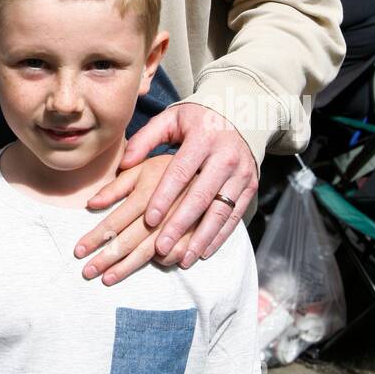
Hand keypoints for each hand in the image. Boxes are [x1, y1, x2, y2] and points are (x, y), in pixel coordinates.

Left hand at [74, 157, 197, 283]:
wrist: (228, 143)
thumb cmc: (179, 150)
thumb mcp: (146, 160)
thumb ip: (119, 181)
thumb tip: (91, 202)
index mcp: (150, 187)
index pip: (117, 218)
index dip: (96, 236)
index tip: (78, 251)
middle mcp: (168, 206)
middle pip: (133, 239)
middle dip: (108, 258)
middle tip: (87, 272)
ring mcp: (190, 217)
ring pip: (159, 250)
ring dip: (133, 266)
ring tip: (111, 278)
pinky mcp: (209, 223)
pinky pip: (189, 249)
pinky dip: (175, 259)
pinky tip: (159, 266)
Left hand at [112, 104, 257, 262]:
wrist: (242, 115)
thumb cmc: (197, 119)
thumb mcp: (171, 119)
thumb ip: (146, 138)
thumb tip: (124, 163)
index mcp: (203, 137)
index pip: (180, 172)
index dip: (164, 196)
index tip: (148, 219)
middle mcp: (225, 157)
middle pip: (200, 196)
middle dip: (179, 225)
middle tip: (160, 248)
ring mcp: (241, 174)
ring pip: (220, 211)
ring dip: (201, 238)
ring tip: (182, 259)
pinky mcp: (250, 187)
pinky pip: (235, 217)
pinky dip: (219, 236)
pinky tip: (203, 252)